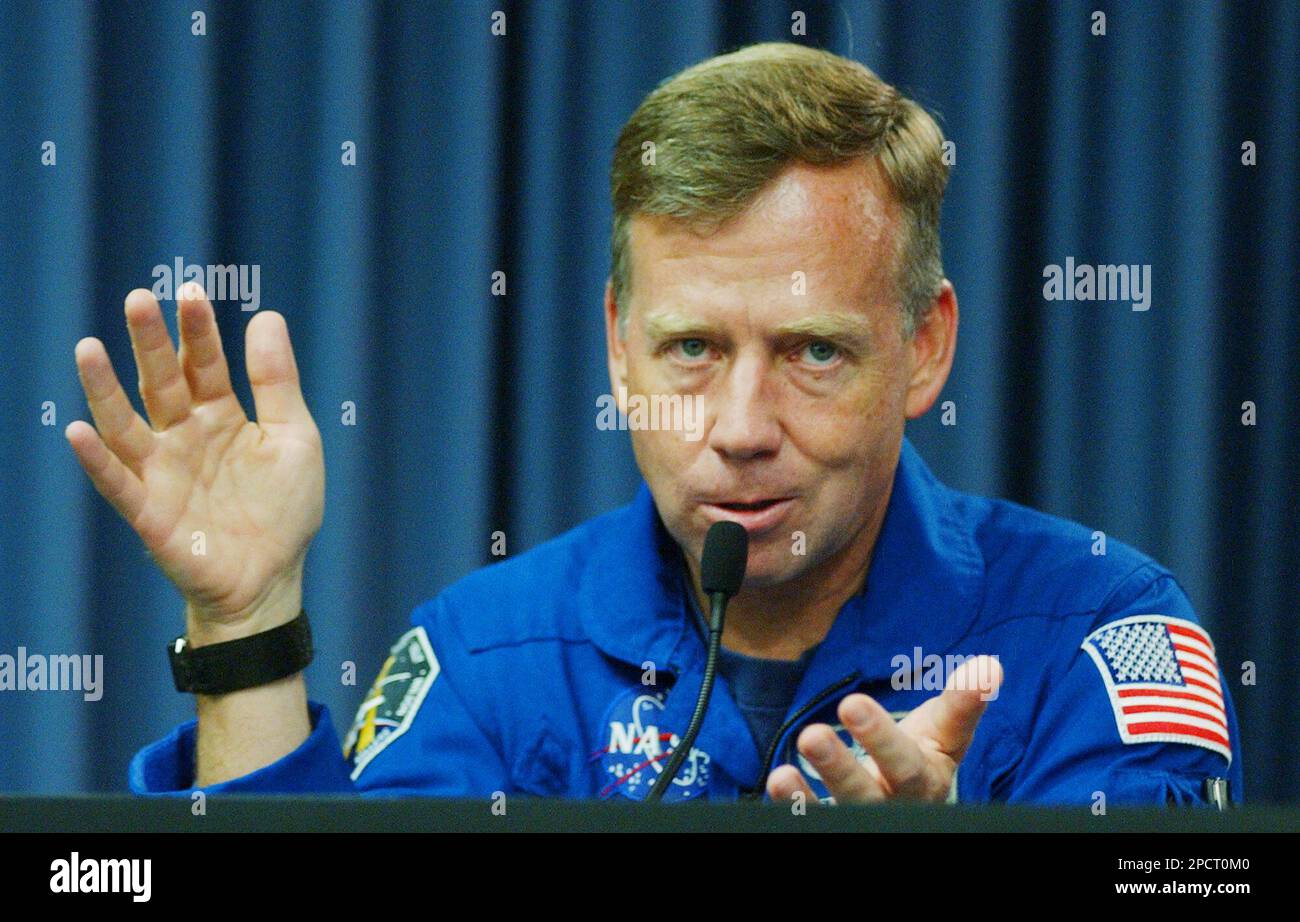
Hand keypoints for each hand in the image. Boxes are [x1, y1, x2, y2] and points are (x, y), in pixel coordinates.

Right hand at [66, 284, 323, 642]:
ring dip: (105, 389)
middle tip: (137, 299)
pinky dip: (97, 460)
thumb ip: (277, 383)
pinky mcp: (149, 512)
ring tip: (88, 347)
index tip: (191, 292)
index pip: (204, 364)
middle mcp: (184, 436)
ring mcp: (163, 472)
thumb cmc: (285, 510)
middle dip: (149, 343)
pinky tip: (79, 431)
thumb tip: (267, 316)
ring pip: (126, 423)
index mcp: (221, 416)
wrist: (272, 579)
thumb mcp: (295, 438)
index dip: (198, 331)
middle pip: (161, 382)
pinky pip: (117, 482)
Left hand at [767, 655, 1002, 803]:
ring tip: (780, 774)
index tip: (852, 702)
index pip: (904, 763)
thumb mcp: (945, 735)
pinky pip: (814, 820)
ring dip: (806, 798)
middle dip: (839, 768)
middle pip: (866, 795)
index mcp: (923, 782)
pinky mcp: (836, 824)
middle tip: (811, 735)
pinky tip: (777, 783)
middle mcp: (893, 808)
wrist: (912, 806)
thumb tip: (989, 666)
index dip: (879, 738)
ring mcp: (863, 820)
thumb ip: (962, 704)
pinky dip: (794, 806)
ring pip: (837, 813)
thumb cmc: (924, 759)